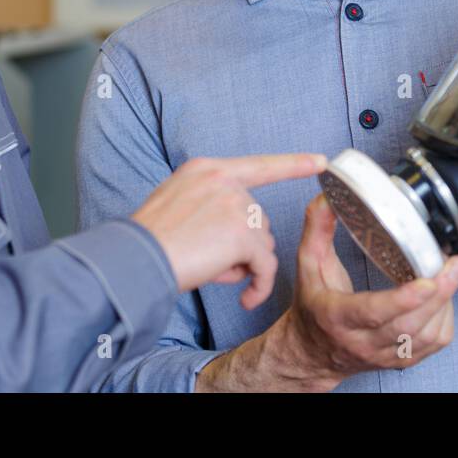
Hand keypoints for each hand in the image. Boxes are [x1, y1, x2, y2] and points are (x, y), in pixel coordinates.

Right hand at [132, 153, 325, 309]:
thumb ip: (208, 203)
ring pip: (262, 243)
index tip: (321, 160)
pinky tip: (246, 297)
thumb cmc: (148, 241)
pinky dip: (260, 285)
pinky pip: (265, 266)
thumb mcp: (175, 202)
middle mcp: (225, 181)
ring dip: (244, 265)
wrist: (135, 257)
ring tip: (209, 270)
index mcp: (208, 169)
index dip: (293, 163)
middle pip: (259, 218)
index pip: (260, 164)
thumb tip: (237, 229)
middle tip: (208, 261)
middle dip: (243, 246)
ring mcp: (236, 205)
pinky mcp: (243, 233)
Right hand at [267, 195, 457, 388]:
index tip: (427, 282)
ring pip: (426, 336)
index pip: (373, 312)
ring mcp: (383, 354)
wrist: (311, 352)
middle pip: (408, 325)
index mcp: (337, 316)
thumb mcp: (307, 265)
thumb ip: (317, 229)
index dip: (402, 300)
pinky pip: (433, 344)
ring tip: (450, 274)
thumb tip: (327, 199)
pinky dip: (445, 318)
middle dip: (439, 294)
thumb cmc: (312, 309)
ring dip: (445, 304)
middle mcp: (362, 341)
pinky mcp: (400, 360)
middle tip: (455, 265)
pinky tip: (443, 297)